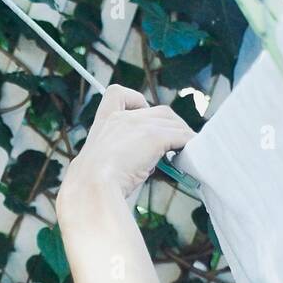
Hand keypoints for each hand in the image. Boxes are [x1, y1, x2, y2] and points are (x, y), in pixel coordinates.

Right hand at [59, 84, 194, 201]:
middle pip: (158, 111)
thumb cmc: (93, 185)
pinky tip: (191, 157)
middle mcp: (121, 118)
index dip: (135, 101)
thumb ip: (119, 154)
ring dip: (183, 136)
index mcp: (104, 122)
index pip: (116, 94)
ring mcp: (138, 125)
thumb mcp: (102, 163)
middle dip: (170, 125)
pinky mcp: (154, 137)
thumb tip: (143, 163)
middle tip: (176, 144)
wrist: (92, 189)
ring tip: (186, 151)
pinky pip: (181, 136)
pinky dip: (190, 144)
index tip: (142, 114)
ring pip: (173, 123)